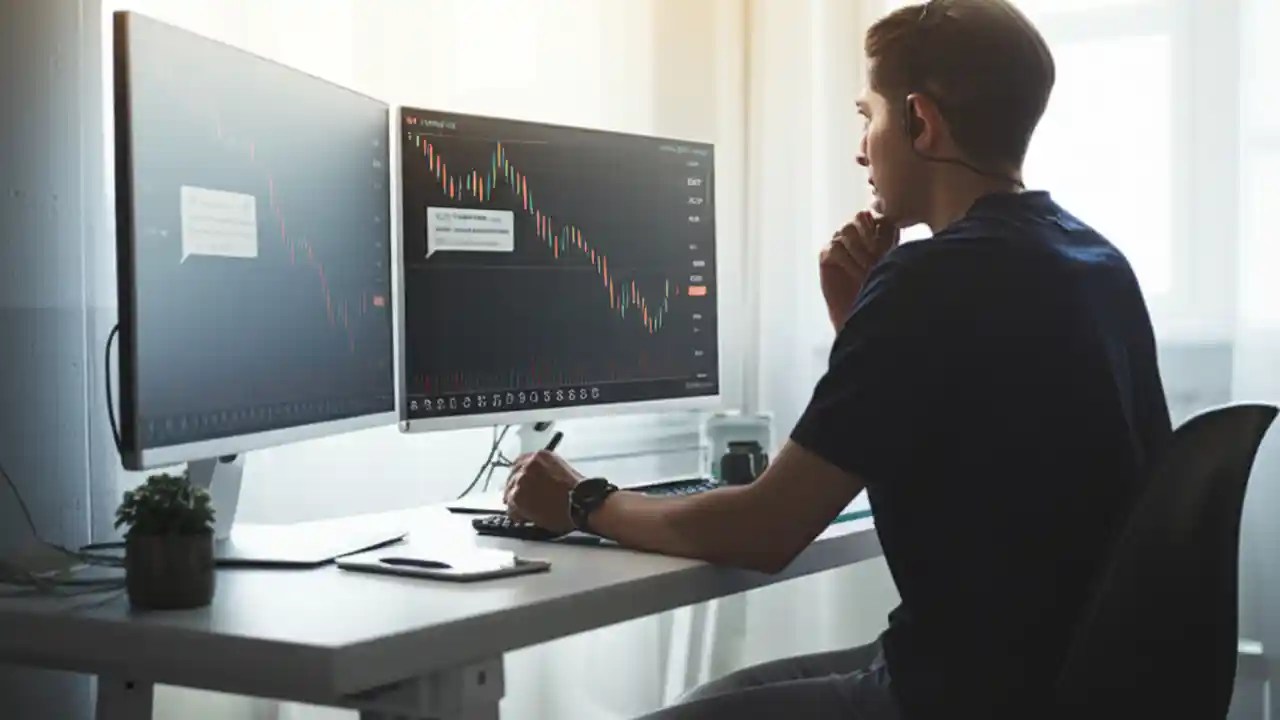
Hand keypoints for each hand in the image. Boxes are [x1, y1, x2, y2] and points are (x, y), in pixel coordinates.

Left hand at [503, 451, 584, 533]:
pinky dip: (517, 515)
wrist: (582, 502)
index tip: (518, 485)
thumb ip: (544, 472)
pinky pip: (511, 508)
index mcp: (540, 455)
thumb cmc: (577, 492)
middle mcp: (528, 464)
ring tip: (527, 513)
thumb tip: (533, 483)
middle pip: (512, 478)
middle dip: (515, 490)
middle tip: (521, 502)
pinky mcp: (517, 496)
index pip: (519, 463)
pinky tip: (526, 519)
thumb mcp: (560, 471)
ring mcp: (521, 479)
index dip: (518, 476)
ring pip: (510, 493)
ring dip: (517, 504)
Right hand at [819, 211, 898, 329]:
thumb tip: (891, 218)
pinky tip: (856, 274)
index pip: (879, 214)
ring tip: (868, 269)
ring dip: (860, 249)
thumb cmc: (881, 290)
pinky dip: (847, 260)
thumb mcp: (891, 262)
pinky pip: (834, 247)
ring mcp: (840, 242)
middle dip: (871, 236)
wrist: (862, 313)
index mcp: (878, 231)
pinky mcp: (826, 255)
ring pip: (847, 229)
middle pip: (861, 216)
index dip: (884, 228)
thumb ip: (890, 239)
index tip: (890, 249)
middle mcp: (858, 234)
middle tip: (879, 257)